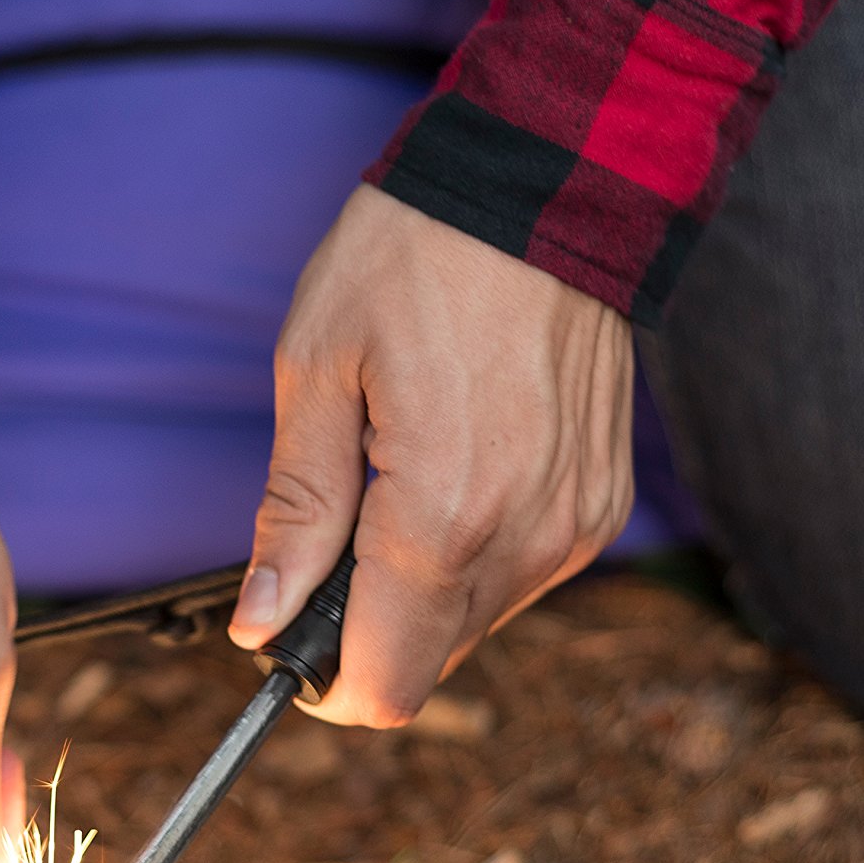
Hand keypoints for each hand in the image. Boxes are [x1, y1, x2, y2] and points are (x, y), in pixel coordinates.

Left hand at [230, 186, 634, 725]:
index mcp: (443, 517)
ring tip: (397, 469)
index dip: (324, 681)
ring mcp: (577, 524)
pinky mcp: (602, 502)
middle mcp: (526, 540)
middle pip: (429, 660)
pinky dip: (474, 547)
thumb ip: (294, 511)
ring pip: (476, 622)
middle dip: (366, 626)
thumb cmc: (417, 255)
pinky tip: (454, 458)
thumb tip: (261, 624)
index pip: (385, 683)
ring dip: (421, 584)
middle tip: (334, 522)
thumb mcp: (316, 368)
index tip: (288, 631)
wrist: (549, 179)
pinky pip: (523, 572)